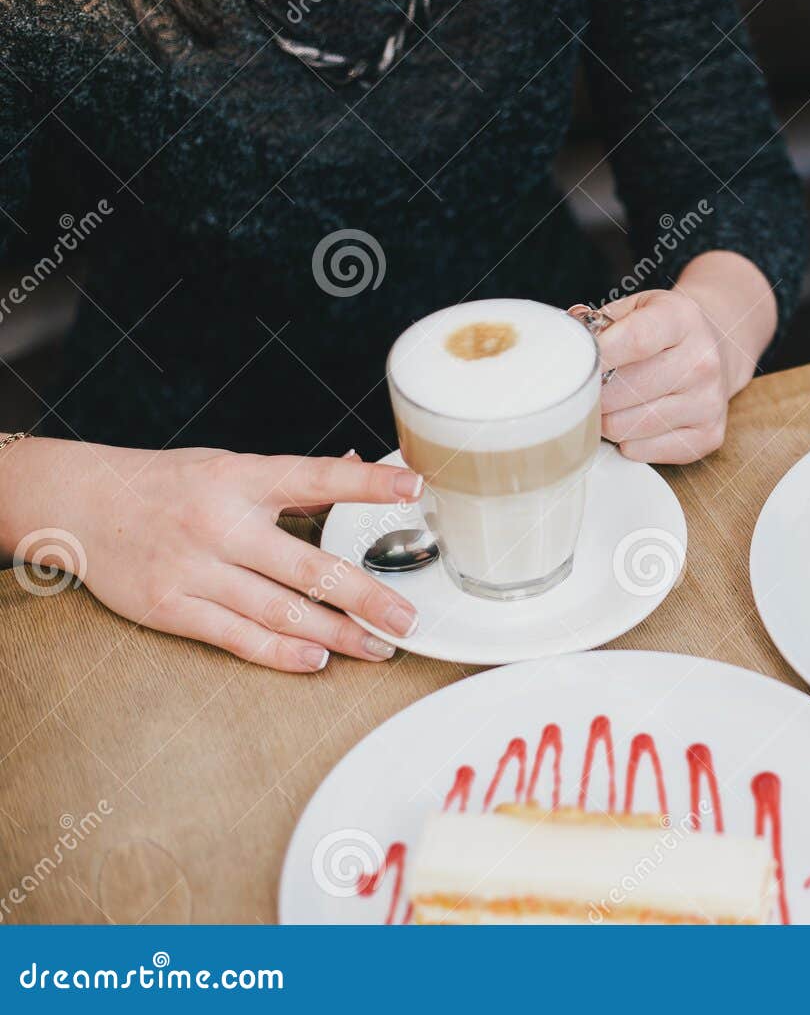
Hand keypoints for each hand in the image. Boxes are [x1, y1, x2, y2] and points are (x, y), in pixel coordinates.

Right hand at [6, 441, 423, 671]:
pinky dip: (281, 652)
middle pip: (308, 566)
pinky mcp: (169, 607)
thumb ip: (290, 480)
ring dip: (336, 634)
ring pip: (280, 610)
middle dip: (366, 596)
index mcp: (239, 478)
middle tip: (407, 619)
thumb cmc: (166, 485)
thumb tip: (359, 466)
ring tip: (378, 647)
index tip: (415, 488)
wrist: (77, 503)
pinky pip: (236, 637)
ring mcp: (192, 568)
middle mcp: (219, 523)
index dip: (367, 484)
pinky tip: (318, 659)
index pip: (315, 478)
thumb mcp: (226, 466)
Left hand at [586, 250, 774, 462]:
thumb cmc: (664, 331)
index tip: (577, 363)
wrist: (718, 350)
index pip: (635, 340)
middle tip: (588, 388)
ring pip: (628, 426)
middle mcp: (703, 361)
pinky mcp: (708, 436)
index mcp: (682, 319)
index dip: (598, 356)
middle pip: (626, 389)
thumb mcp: (638, 308)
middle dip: (595, 393)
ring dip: (607, 420)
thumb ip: (600, 323)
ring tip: (610, 405)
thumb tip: (566, 344)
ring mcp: (709, 402)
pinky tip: (633, 420)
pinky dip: (627, 441)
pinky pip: (643, 450)